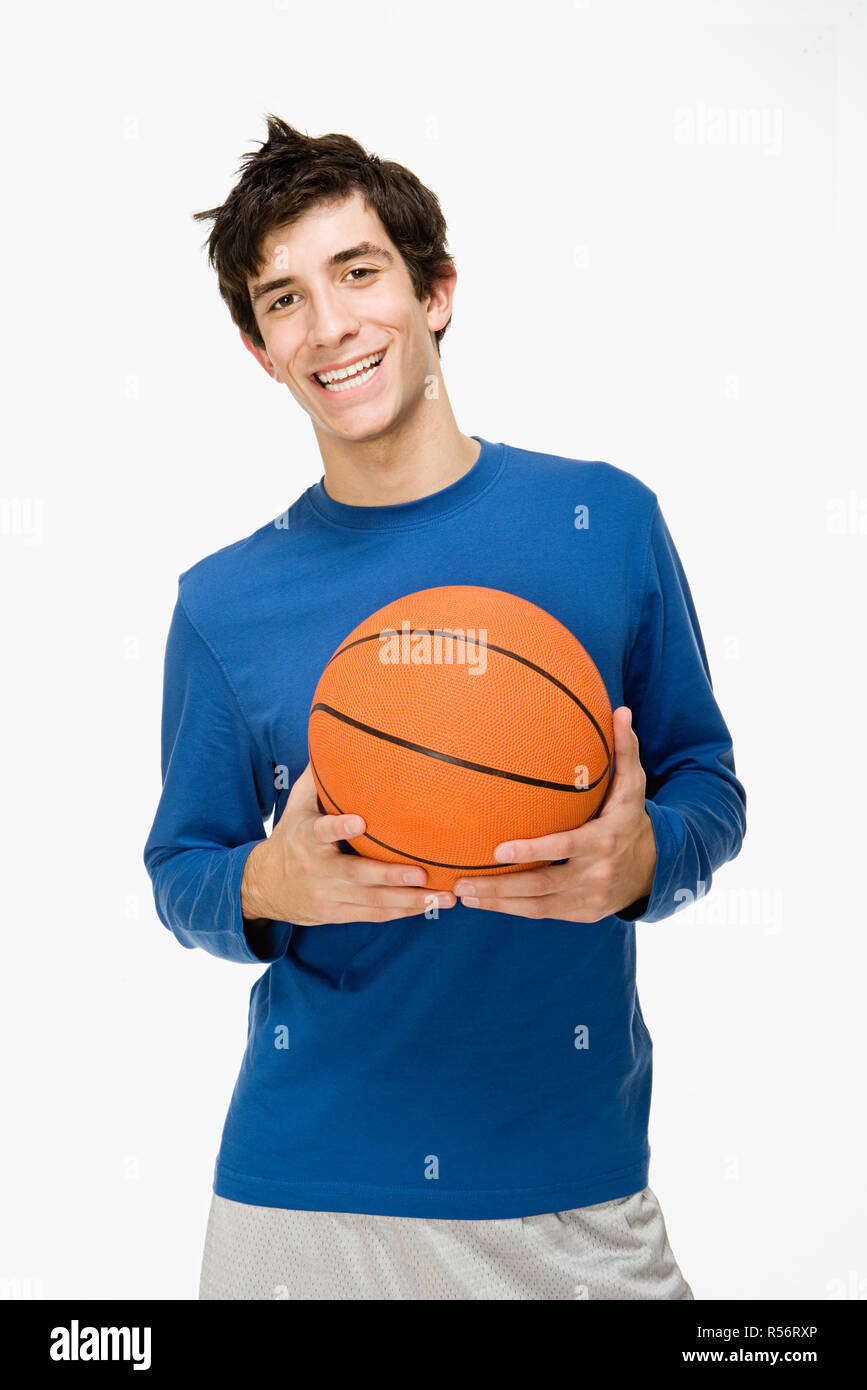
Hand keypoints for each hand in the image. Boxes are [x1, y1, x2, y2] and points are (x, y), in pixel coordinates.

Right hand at [241, 762, 455, 925]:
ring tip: (444, 898)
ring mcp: (329, 897)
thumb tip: (335, 737)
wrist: (263, 888)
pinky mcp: (339, 914)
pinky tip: (430, 907)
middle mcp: (318, 871)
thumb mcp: (296, 807)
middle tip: (422, 873)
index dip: (339, 827)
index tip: (360, 822)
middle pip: (357, 876)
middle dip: (390, 877)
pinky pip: (375, 915)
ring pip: (373, 903)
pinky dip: (403, 912)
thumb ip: (317, 779)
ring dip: (410, 902)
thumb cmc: (290, 838)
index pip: (322, 831)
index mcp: (306, 839)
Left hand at [451, 707, 656, 921]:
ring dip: (498, 904)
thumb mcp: (633, 786)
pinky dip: (511, 910)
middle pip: (543, 886)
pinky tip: (482, 902)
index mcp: (605, 839)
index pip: (564, 847)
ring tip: (463, 893)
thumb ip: (625, 749)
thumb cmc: (629, 818)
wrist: (654, 868)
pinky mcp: (582, 915)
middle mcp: (597, 874)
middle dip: (500, 888)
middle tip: (463, 881)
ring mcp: (590, 899)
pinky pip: (542, 914)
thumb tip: (621, 710)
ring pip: (537, 907)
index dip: (532, 851)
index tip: (497, 849)